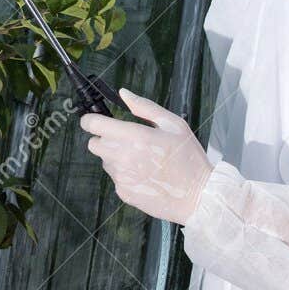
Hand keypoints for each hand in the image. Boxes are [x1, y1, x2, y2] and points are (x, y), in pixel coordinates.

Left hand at [80, 88, 213, 224]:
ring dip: (115, 157)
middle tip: (125, 140)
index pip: (95, 125)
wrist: (198, 196)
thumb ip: (145, 107)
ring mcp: (122, 177)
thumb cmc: (189, 159)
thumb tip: (123, 93)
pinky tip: (145, 175)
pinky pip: (115, 177)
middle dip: (104, 139)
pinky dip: (124, 174)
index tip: (92, 120)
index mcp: (136, 137)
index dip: (90, 120)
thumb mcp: (174, 125)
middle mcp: (124, 157)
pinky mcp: (124, 192)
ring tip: (142, 160)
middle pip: (94, 144)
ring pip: (105, 160)